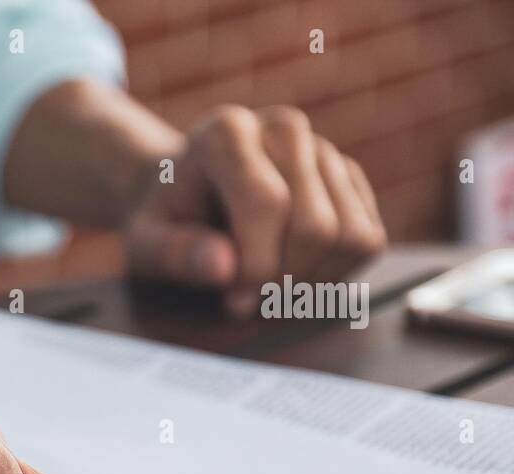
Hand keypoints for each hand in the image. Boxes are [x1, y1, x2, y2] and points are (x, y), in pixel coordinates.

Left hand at [124, 105, 387, 316]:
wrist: (186, 202)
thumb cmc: (165, 225)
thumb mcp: (145, 244)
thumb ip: (173, 254)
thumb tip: (222, 267)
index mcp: (227, 132)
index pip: (267, 204)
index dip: (256, 267)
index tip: (234, 303)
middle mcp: (283, 129)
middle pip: (316, 226)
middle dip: (284, 281)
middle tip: (250, 303)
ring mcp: (324, 151)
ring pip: (351, 237)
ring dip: (312, 283)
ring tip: (268, 293)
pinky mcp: (351, 180)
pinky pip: (368, 242)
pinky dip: (335, 276)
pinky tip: (292, 280)